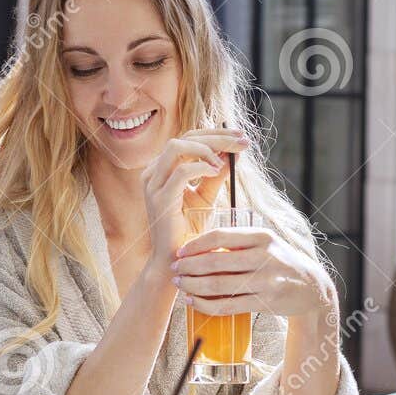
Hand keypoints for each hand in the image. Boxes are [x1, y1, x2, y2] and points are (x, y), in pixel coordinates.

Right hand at [141, 127, 247, 269]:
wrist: (178, 260)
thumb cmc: (189, 230)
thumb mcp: (206, 197)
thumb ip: (215, 175)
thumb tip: (232, 153)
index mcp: (162, 169)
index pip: (188, 138)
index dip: (215, 134)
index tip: (241, 137)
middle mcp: (153, 172)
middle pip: (184, 137)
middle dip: (217, 136)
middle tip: (243, 141)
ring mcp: (153, 184)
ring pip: (177, 147)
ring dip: (207, 148)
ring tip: (226, 160)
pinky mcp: (159, 199)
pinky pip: (180, 171)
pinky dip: (201, 167)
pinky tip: (216, 171)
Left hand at [172, 225, 335, 322]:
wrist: (311, 288)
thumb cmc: (279, 262)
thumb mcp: (266, 243)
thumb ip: (238, 242)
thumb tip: (197, 246)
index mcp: (262, 236)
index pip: (220, 236)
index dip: (195, 245)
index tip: (180, 251)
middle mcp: (265, 257)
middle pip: (215, 263)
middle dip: (189, 267)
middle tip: (175, 270)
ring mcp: (266, 281)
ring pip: (219, 286)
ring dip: (193, 286)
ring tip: (181, 285)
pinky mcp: (265, 302)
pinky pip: (228, 306)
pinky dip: (206, 305)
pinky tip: (193, 302)